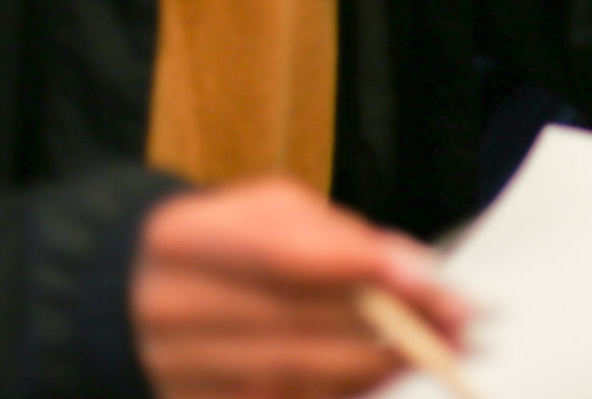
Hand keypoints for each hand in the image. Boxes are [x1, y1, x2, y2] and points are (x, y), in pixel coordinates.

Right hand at [133, 177, 465, 398]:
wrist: (128, 301)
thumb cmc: (218, 244)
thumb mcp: (264, 211)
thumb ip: (336, 236)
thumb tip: (412, 272)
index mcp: (184, 240)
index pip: (281, 254)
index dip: (359, 268)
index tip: (429, 280)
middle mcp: (173, 310)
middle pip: (301, 324)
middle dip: (393, 324)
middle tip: (463, 322)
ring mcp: (181, 371)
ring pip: (301, 375)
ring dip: (381, 365)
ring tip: (442, 351)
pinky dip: (347, 393)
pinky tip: (388, 376)